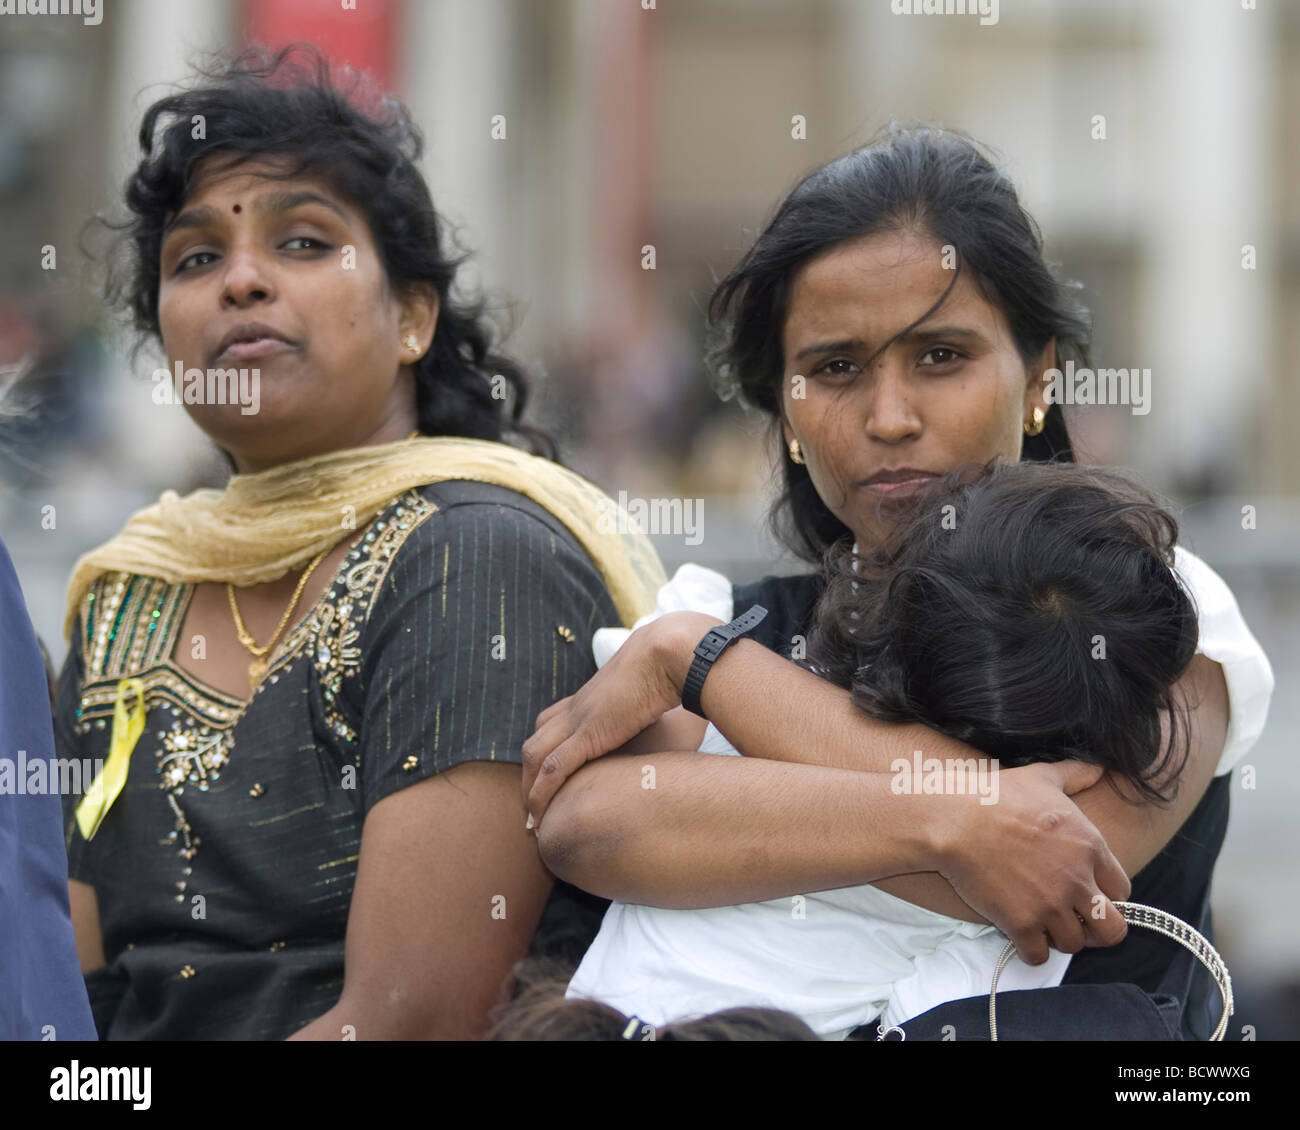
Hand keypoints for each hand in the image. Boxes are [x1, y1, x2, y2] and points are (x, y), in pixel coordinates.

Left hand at [521, 611, 720, 826]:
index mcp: (592, 697)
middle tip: (533, 808)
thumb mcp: (657, 691)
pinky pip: (552, 768)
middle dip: (530, 776)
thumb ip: (653, 705)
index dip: (548, 751)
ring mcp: (579, 719)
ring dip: (530, 789)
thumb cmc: (672, 668)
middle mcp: (578, 707)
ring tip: (533, 822)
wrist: (668, 653)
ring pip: (535, 756)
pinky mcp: (588, 733)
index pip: (552, 723)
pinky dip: (540, 794)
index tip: (551, 780)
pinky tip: (539, 818)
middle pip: (536, 741)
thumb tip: (679, 716)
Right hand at [933, 759, 1130, 964]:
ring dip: (1059, 938)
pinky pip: (1039, 956)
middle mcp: (1077, 879)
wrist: (953, 818)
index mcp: (1090, 846)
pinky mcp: (1021, 923)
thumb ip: (1076, 774)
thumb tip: (1100, 767)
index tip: (1087, 893)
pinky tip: (1021, 933)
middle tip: (1075, 920)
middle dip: (1097, 929)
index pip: (1123, 891)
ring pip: (1074, 945)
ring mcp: (1050, 904)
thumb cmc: (996, 795)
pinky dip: (1032, 950)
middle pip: (1113, 929)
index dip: (1106, 895)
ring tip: (1042, 923)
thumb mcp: (1042, 776)